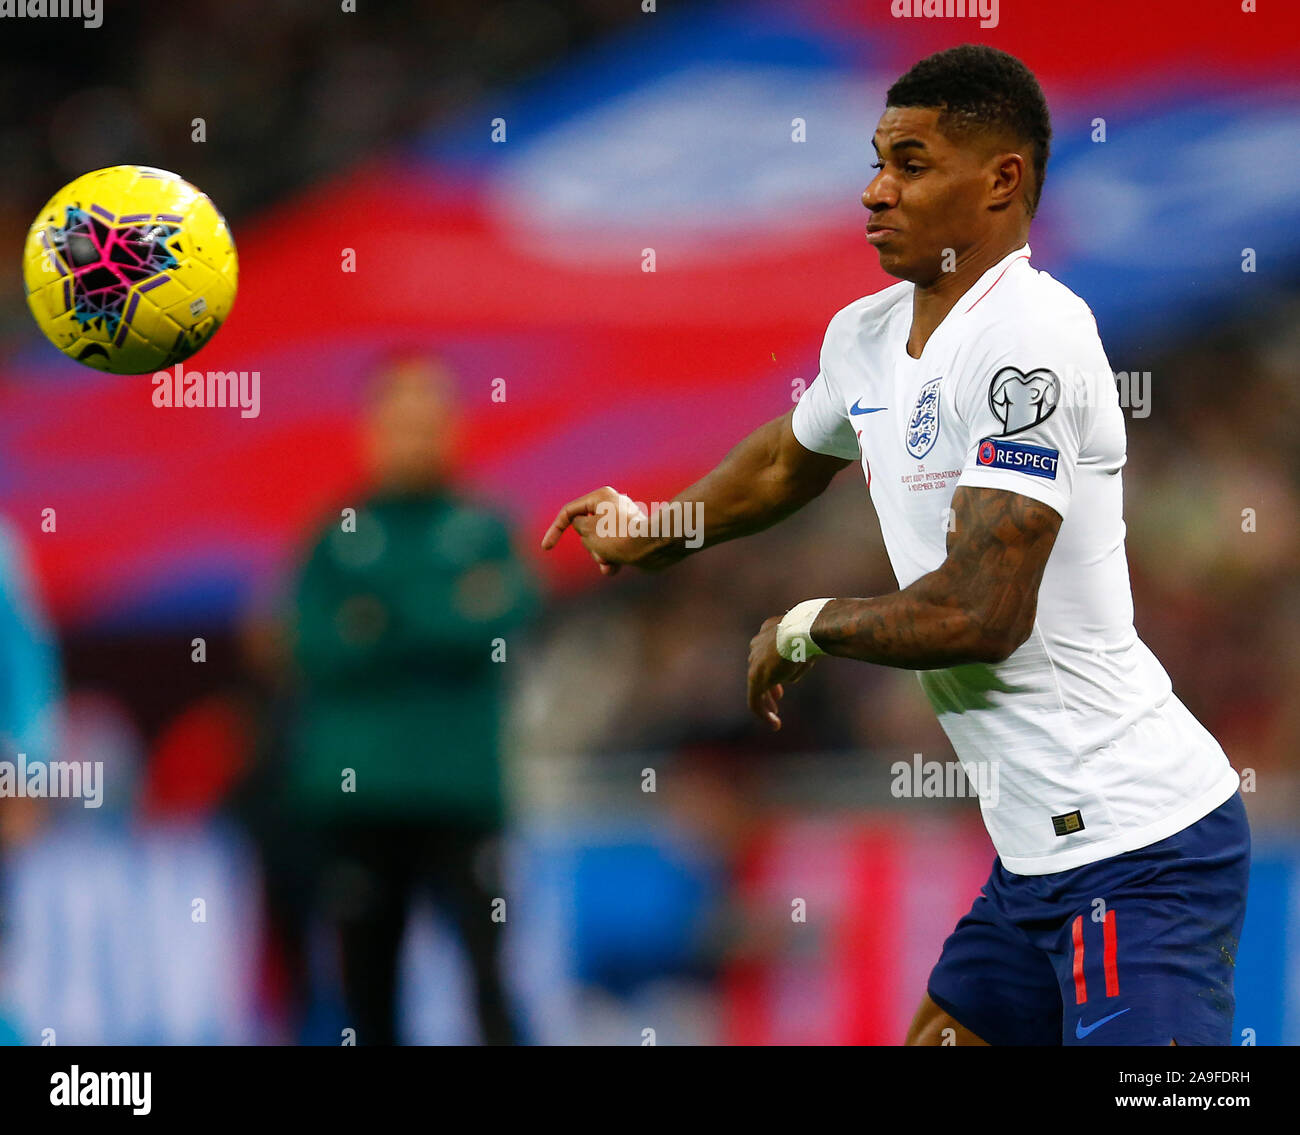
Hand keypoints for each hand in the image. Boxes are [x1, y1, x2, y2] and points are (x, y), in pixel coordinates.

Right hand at [541, 486, 647, 575]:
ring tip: (609, 563)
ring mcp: (623, 521)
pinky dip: (611, 558)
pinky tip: (613, 569)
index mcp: (601, 497)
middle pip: (586, 529)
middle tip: (600, 553)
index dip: (555, 530)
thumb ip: (578, 526)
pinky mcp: (631, 536)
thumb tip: (584, 527)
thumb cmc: (618, 537)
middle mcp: (613, 505)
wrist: (653, 547)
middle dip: (588, 546)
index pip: (569, 512)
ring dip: (599, 555)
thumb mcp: (587, 531)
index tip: (546, 548)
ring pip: (599, 541)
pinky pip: (613, 547)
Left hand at [747, 615, 816, 730]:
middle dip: (769, 684)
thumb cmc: (815, 632)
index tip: (786, 679)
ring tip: (773, 715)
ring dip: (765, 703)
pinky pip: (755, 701)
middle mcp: (758, 644)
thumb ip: (799, 656)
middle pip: (759, 667)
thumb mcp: (808, 641)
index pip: (767, 651)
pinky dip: (763, 714)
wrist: (805, 629)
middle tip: (778, 697)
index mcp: (769, 630)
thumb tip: (792, 676)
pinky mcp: (756, 679)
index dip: (776, 667)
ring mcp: (755, 662)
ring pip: (756, 687)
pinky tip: (775, 724)